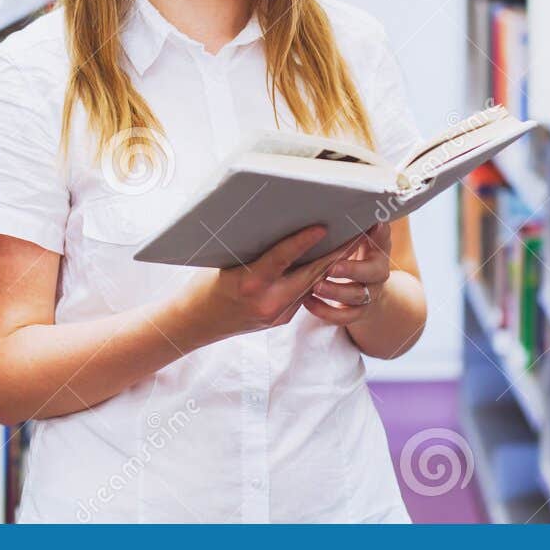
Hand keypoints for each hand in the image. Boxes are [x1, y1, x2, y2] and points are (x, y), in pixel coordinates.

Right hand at [180, 224, 359, 342]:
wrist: (195, 323)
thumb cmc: (205, 284)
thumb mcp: (227, 262)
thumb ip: (257, 252)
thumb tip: (283, 228)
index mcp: (250, 283)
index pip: (283, 258)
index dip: (305, 241)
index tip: (325, 226)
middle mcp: (268, 302)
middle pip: (309, 274)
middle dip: (334, 253)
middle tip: (355, 232)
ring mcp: (276, 315)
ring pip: (309, 284)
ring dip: (327, 264)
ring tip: (346, 241)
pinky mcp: (280, 320)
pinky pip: (300, 293)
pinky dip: (310, 276)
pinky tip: (322, 260)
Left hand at [302, 220, 391, 325]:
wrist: (368, 287)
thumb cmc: (357, 254)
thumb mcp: (361, 239)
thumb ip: (361, 226)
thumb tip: (363, 208)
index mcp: (378, 252)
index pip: (382, 241)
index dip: (379, 235)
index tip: (375, 224)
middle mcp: (378, 275)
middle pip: (370, 273)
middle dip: (351, 270)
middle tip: (331, 267)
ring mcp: (369, 295)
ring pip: (356, 297)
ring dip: (335, 292)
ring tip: (316, 287)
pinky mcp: (358, 313)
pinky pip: (343, 317)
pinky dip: (325, 312)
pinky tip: (308, 302)